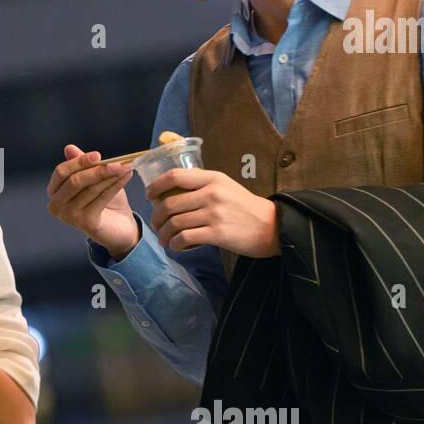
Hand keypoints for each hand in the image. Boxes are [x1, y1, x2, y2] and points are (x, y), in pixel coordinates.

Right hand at [46, 144, 139, 258]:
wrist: (118, 226)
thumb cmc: (103, 200)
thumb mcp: (92, 178)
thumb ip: (81, 164)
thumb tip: (69, 148)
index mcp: (54, 192)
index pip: (61, 172)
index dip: (78, 162)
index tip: (98, 155)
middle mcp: (56, 205)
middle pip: (74, 181)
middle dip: (97, 170)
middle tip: (117, 162)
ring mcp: (69, 216)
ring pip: (90, 189)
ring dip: (110, 176)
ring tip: (126, 167)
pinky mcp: (85, 223)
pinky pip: (101, 199)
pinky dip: (115, 185)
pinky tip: (127, 177)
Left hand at [146, 168, 278, 257]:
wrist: (273, 226)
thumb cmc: (246, 208)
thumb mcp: (226, 187)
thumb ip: (203, 186)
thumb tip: (173, 191)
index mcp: (213, 178)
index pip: (175, 176)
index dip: (156, 186)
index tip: (149, 196)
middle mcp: (212, 193)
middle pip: (169, 204)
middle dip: (156, 217)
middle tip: (156, 225)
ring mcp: (214, 213)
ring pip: (174, 223)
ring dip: (164, 234)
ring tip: (164, 239)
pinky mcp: (217, 233)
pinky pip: (185, 238)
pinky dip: (175, 244)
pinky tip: (176, 247)